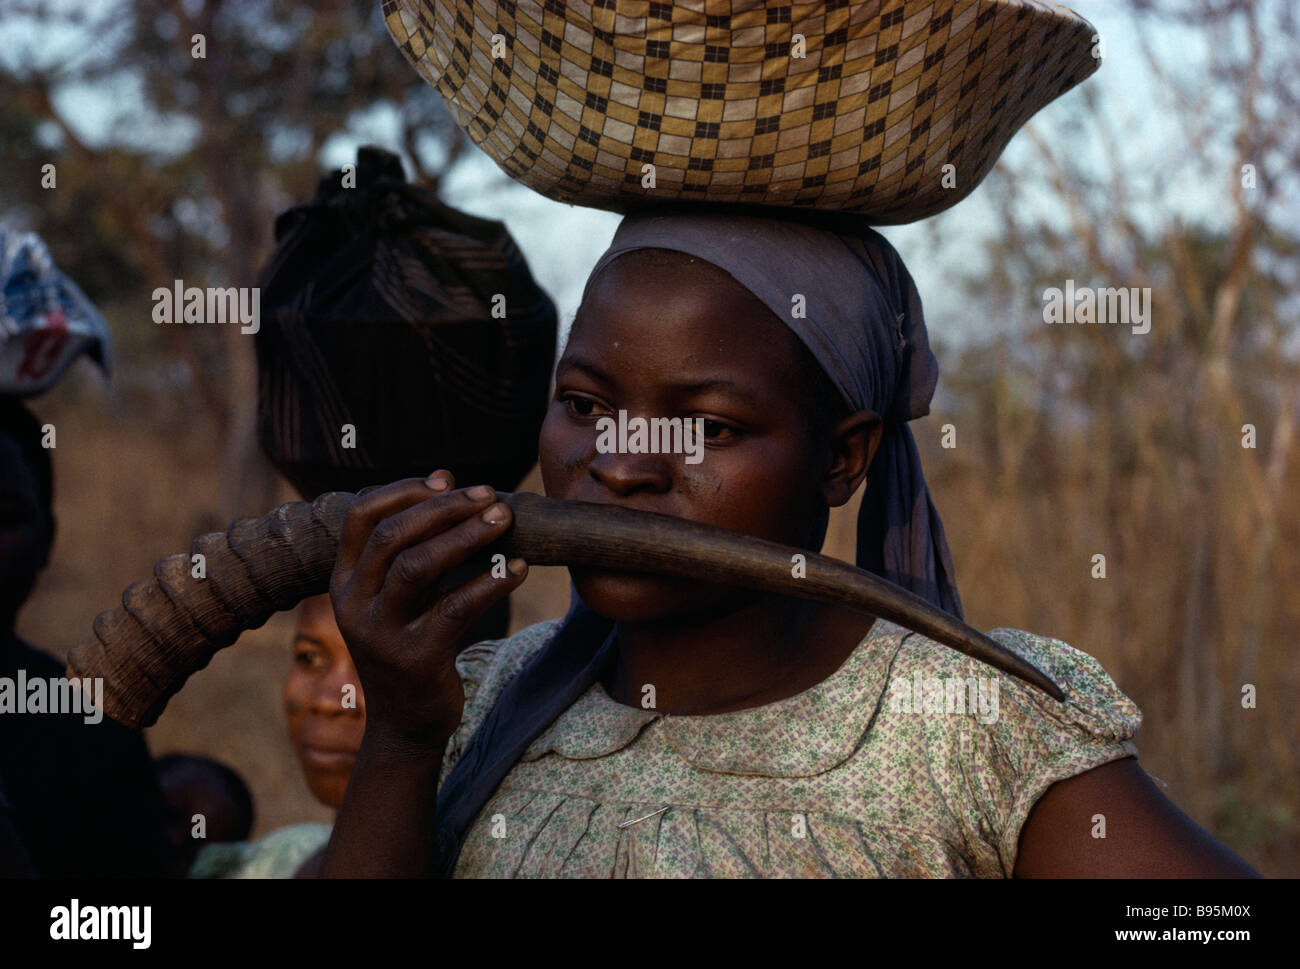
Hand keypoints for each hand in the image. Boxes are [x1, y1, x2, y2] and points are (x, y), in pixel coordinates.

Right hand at [328, 470, 526, 748]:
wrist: (406, 725)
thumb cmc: (410, 645)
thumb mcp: (398, 597)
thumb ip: (413, 547)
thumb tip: (447, 480)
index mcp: (344, 582)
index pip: (360, 516)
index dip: (403, 490)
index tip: (446, 478)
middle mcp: (354, 605)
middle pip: (392, 535)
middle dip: (445, 508)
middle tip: (490, 495)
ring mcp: (381, 634)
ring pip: (418, 566)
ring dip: (467, 536)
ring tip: (505, 520)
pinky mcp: (416, 660)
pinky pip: (457, 608)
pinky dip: (491, 581)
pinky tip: (519, 568)